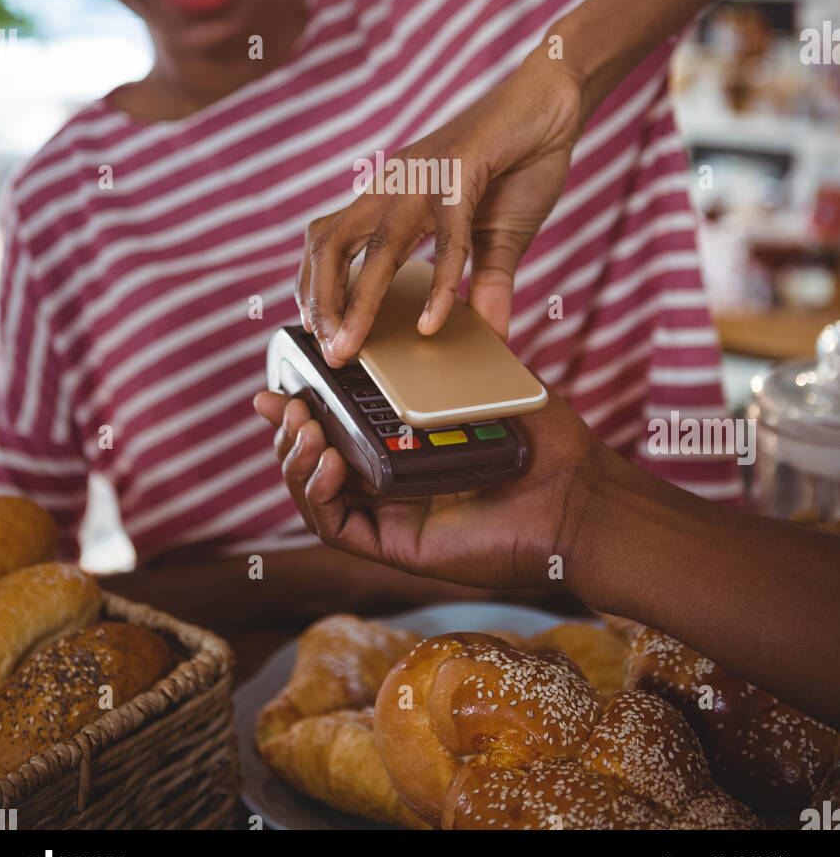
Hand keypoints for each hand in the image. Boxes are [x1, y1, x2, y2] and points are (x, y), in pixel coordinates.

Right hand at [252, 382, 597, 590]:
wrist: (578, 492)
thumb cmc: (544, 435)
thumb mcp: (482, 381)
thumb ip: (440, 355)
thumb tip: (407, 309)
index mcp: (407, 441)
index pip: (338, 423)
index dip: (304, 402)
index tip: (281, 375)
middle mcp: (393, 478)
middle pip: (314, 459)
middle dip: (287, 428)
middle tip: (280, 401)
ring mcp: (393, 514)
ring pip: (317, 494)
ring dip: (295, 460)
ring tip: (302, 428)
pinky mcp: (397, 546)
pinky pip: (338, 527)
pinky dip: (318, 497)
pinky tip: (326, 461)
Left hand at [296, 48, 583, 363]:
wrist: (552, 104)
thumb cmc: (520, 164)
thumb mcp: (499, 239)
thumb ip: (487, 284)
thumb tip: (492, 335)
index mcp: (391, 196)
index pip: (330, 245)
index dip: (315, 290)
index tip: (319, 335)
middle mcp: (395, 184)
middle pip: (332, 245)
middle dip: (321, 302)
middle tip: (328, 352)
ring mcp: (424, 176)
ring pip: (377, 246)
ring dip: (358, 302)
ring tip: (351, 347)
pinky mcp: (461, 171)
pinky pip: (445, 237)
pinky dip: (439, 286)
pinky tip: (434, 324)